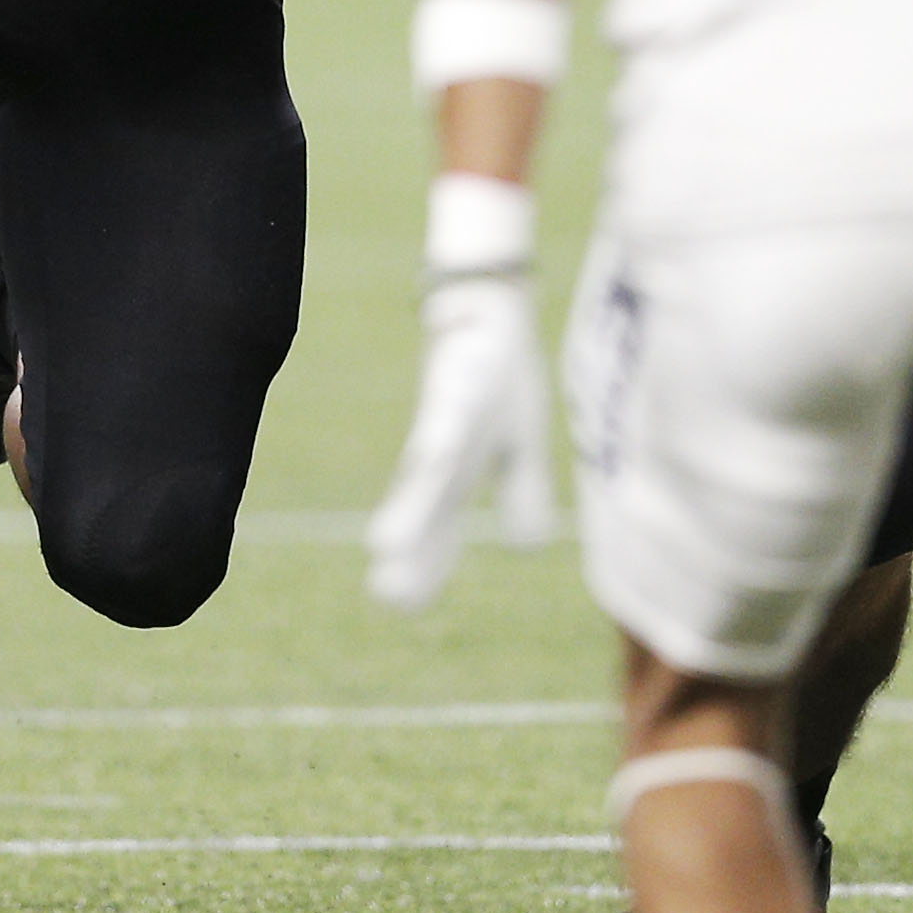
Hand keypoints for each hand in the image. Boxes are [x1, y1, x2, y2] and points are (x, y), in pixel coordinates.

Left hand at [367, 176, 551, 608]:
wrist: (487, 303)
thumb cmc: (495, 373)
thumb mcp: (521, 442)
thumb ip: (522, 494)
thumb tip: (526, 548)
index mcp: (458, 472)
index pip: (441, 530)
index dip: (425, 569)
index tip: (399, 608)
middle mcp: (444, 451)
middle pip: (427, 509)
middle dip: (411, 554)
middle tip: (387, 598)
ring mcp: (450, 417)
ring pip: (430, 471)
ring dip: (412, 510)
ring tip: (385, 548)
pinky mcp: (460, 384)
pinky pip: (453, 416)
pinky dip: (443, 443)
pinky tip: (433, 465)